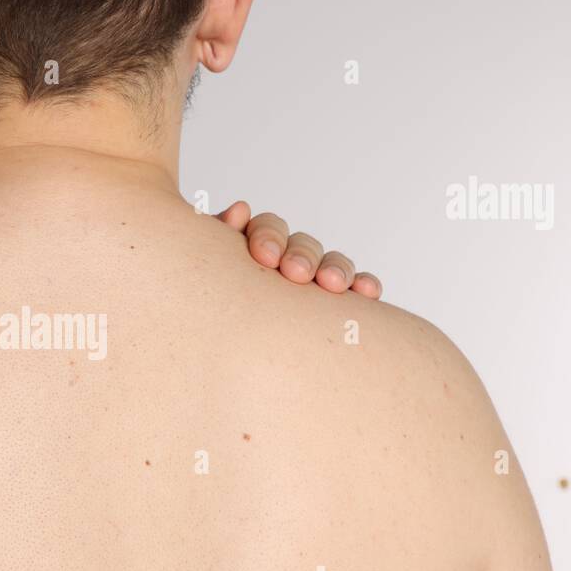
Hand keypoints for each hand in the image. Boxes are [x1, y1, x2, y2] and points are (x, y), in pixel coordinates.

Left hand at [216, 201, 381, 298]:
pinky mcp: (340, 306)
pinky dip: (364, 285)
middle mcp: (287, 262)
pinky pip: (357, 289)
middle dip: (301, 255)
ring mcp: (315, 282)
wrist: (225, 360)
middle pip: (301, 244)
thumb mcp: (204, 275)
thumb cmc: (207, 313)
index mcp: (253, 251)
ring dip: (335, 268)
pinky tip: (366, 292)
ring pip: (331, 264)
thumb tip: (240, 210)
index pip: (265, 229)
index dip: (267, 237)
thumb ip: (217, 241)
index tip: (265, 258)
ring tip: (332, 285)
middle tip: (295, 274)